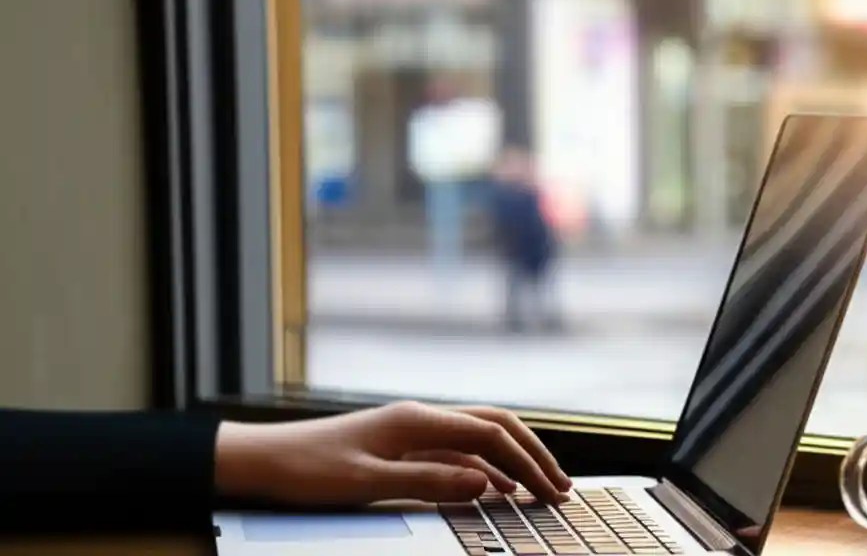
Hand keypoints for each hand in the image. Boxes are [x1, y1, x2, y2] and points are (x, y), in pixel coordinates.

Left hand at [214, 402, 571, 505]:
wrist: (262, 461)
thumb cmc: (307, 470)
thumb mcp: (367, 482)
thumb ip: (428, 481)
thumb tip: (485, 484)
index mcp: (416, 420)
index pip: (490, 434)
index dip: (527, 462)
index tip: (551, 491)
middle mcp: (420, 418)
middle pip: (495, 425)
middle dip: (533, 454)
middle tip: (561, 487)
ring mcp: (412, 430)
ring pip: (480, 436)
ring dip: (514, 459)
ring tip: (541, 487)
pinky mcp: (402, 445)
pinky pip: (457, 451)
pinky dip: (486, 468)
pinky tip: (496, 489)